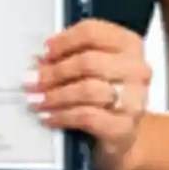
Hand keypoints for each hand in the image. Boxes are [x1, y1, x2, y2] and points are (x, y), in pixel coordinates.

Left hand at [26, 19, 150, 166]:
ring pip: (87, 90)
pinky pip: (87, 117)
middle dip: (54, 72)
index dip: (64, 41)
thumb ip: (70, 58)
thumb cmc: (104, 96)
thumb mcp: (91, 70)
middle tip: (32, 80)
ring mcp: (134, 99)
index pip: (92, 32)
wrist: (122, 137)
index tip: (45, 51)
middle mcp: (136, 69)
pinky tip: (49, 118)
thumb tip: (39, 61)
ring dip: (56, 95)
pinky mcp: (125, 127)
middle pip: (88, 62)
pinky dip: (63, 116)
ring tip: (37, 100)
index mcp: (129, 44)